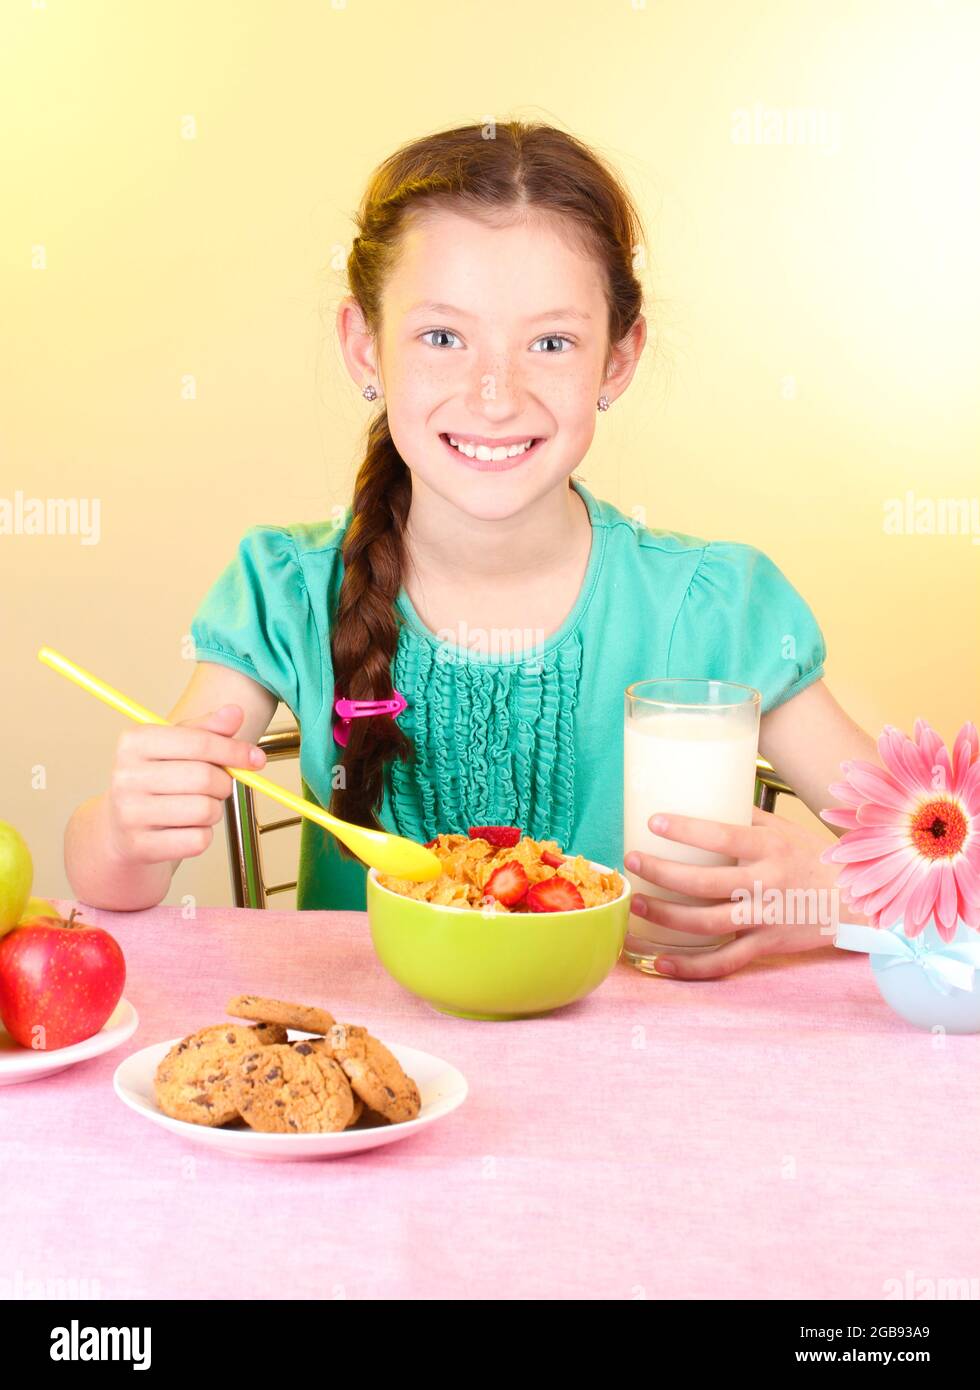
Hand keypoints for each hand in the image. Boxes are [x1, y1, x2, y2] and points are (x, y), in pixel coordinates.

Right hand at [106, 705, 266, 865]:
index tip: (255, 758)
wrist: (119, 828)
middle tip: (217, 786)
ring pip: (205, 811)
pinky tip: (185, 827)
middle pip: (205, 778)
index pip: (200, 742)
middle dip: (223, 784)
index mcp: (134, 741)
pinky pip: (198, 840)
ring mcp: (130, 813)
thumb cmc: (156, 780)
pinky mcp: (140, 846)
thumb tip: (234, 713)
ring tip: (197, 806)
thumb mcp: (176, 746)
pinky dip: (203, 835)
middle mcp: (126, 776)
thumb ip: (208, 729)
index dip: (235, 751)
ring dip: (214, 811)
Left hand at [624, 807, 845, 978]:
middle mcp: (766, 884)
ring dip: (666, 916)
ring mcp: (766, 918)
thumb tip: (702, 792)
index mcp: (770, 848)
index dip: (687, 830)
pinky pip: (724, 962)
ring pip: (708, 924)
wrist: (852, 900)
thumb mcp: (783, 829)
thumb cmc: (810, 857)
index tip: (653, 822)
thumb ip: (745, 816)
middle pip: (705, 883)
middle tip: (632, 860)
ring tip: (636, 903)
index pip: (723, 836)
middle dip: (662, 872)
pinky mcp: (766, 946)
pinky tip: (661, 962)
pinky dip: (691, 967)